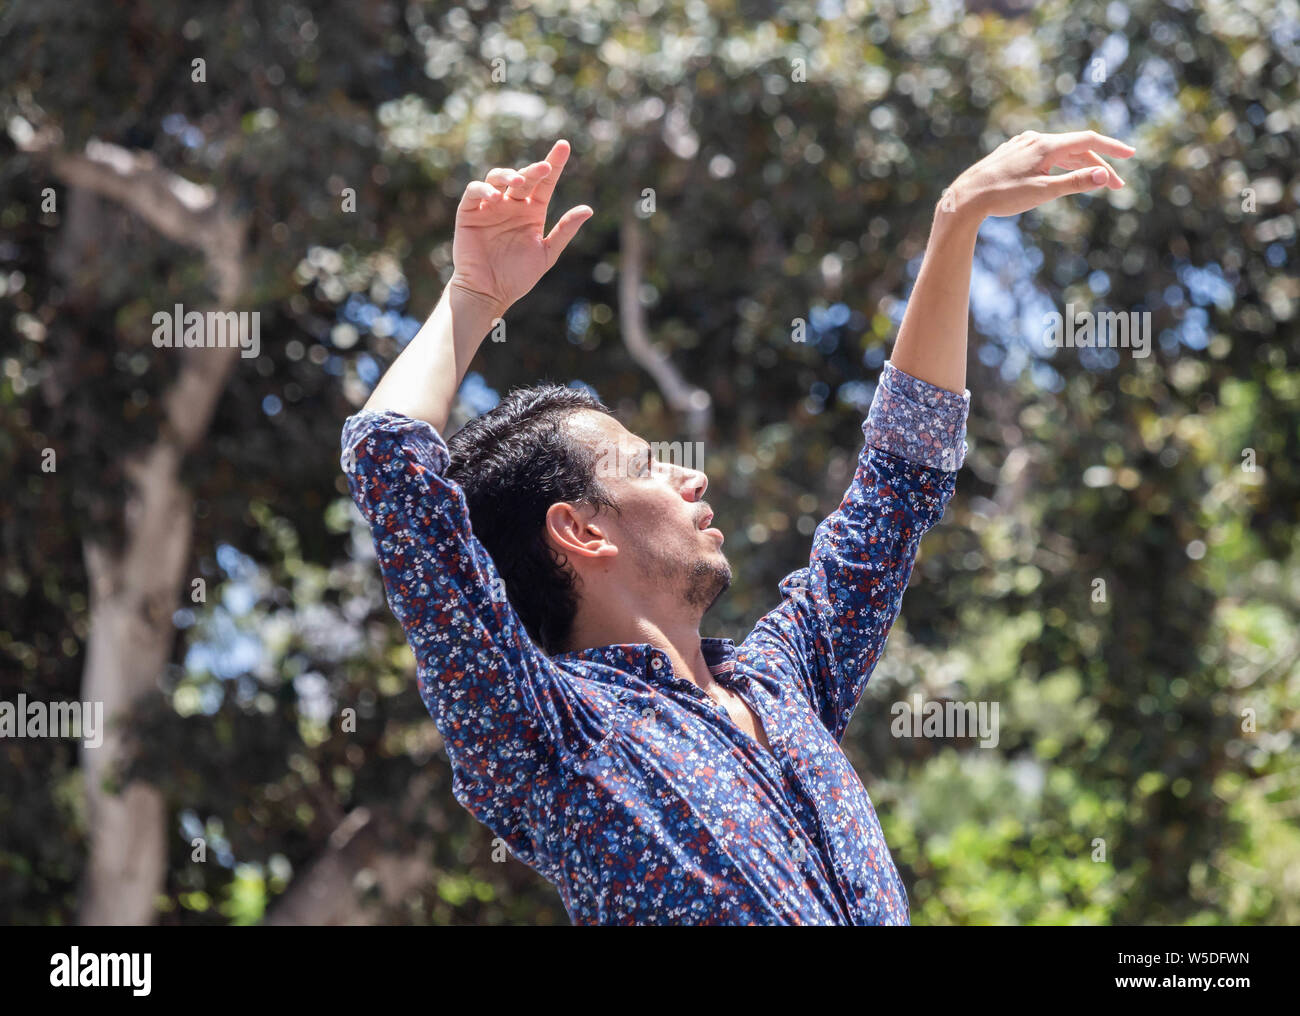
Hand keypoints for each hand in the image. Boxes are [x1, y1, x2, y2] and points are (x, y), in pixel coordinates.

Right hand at [448, 139, 592, 313]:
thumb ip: (565, 230)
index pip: (545, 182)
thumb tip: (588, 209)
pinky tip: (496, 197)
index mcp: (532, 211)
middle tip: (544, 168)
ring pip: (498, 178)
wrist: (489, 292)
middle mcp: (512, 204)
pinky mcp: (469, 212)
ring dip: (509, 175)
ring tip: (519, 183)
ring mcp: (490, 206)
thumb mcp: (546, 253)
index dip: (554, 163)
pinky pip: (474, 192)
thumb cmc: (517, 276)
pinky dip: (483, 189)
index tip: (564, 146)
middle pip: (524, 177)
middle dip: (534, 170)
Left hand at [943, 129, 1134, 222]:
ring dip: (1079, 165)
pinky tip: (1059, 174)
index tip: (1130, 154)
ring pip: (1059, 152)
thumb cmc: (1003, 196)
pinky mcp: (1012, 153)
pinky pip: (1044, 155)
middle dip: (1098, 165)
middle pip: (1076, 148)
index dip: (1112, 148)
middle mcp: (1035, 139)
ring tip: (1094, 181)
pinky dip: (1059, 164)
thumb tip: (1104, 175)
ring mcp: (1022, 145)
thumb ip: (1076, 182)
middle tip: (1115, 185)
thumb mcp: (1044, 192)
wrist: (965, 198)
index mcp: (1046, 146)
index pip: (1088, 141)